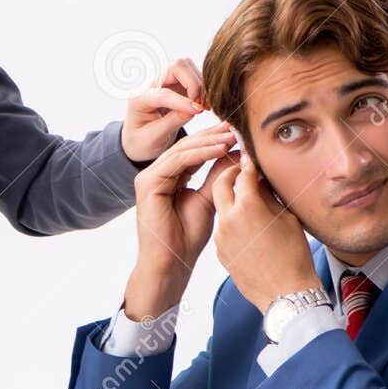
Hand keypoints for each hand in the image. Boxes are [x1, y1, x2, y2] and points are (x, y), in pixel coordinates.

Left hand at [120, 58, 207, 162]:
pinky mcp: (175, 82)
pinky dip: (202, 87)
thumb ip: (171, 123)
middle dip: (194, 85)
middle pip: (177, 66)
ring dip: (200, 85)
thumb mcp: (152, 139)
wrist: (139, 140)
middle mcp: (150, 83)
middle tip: (201, 108)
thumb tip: (193, 110)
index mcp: (138, 98)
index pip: (163, 93)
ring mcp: (163, 80)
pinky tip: (202, 104)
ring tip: (203, 108)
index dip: (182, 101)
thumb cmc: (142, 141)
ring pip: (187, 67)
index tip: (198, 111)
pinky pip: (193, 74)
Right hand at [123, 123, 240, 318]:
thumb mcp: (209, 199)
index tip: (240, 133)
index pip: (193, 152)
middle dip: (213, 136)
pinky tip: (221, 149)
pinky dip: (200, 153)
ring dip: (209, 142)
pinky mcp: (148, 183)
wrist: (171, 262)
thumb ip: (217, 176)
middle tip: (237, 126)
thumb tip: (236, 154)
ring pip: (182, 150)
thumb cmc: (187, 238)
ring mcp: (149, 177)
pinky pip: (177, 161)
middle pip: (186, 146)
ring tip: (233, 135)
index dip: (215, 141)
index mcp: (169, 177)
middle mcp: (156, 174)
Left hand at [210, 146, 320, 312]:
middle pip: (221, 184)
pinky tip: (247, 224)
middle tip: (242, 170)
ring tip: (247, 199)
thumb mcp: (287, 218)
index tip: (250, 156)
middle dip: (230, 173)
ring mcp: (221, 237)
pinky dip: (231, 220)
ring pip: (220, 207)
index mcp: (247, 207)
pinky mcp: (220, 252)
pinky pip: (223, 228)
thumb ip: (269, 195)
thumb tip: (260, 181)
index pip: (243, 173)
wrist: (285, 294)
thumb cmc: (293, 257)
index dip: (248, 162)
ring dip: (231, 198)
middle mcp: (228, 219)